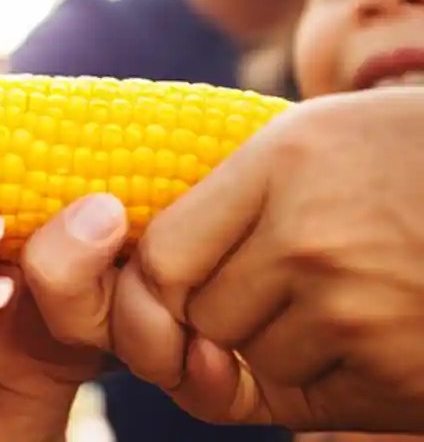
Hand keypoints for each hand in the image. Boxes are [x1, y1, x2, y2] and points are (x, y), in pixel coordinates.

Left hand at [25, 90, 423, 433]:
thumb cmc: (415, 162)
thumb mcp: (319, 139)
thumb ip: (231, 195)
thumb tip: (142, 275)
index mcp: (286, 164)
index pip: (160, 258)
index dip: (148, 289)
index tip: (163, 291)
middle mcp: (311, 240)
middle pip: (198, 317)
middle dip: (216, 313)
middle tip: (280, 279)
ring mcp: (358, 313)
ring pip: (252, 361)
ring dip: (274, 347)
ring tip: (346, 294)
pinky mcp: (399, 378)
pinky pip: (309, 399)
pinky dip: (324, 381)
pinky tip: (373, 330)